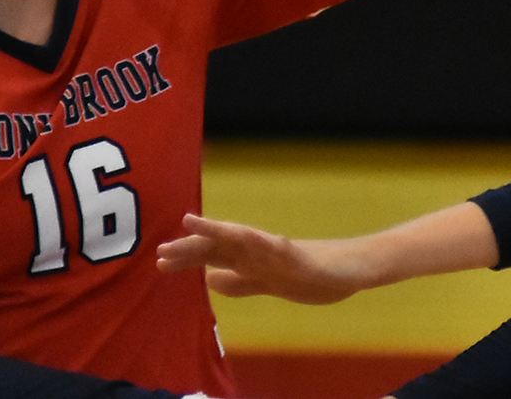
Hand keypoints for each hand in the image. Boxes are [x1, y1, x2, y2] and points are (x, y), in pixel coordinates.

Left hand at [157, 214, 371, 304]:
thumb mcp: (266, 285)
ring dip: (218, 232)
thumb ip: (239, 283)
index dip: (188, 257)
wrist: (350, 269)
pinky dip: (262, 242)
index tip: (160, 260)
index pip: (214, 256)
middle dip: (192, 248)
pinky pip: (279, 250)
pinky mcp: (302, 258)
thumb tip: (208, 280)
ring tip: (192, 225)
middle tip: (161, 251)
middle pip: (221, 246)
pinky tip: (247, 237)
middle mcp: (261, 250)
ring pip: (244, 239)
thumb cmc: (310, 275)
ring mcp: (281, 252)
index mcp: (252, 259)